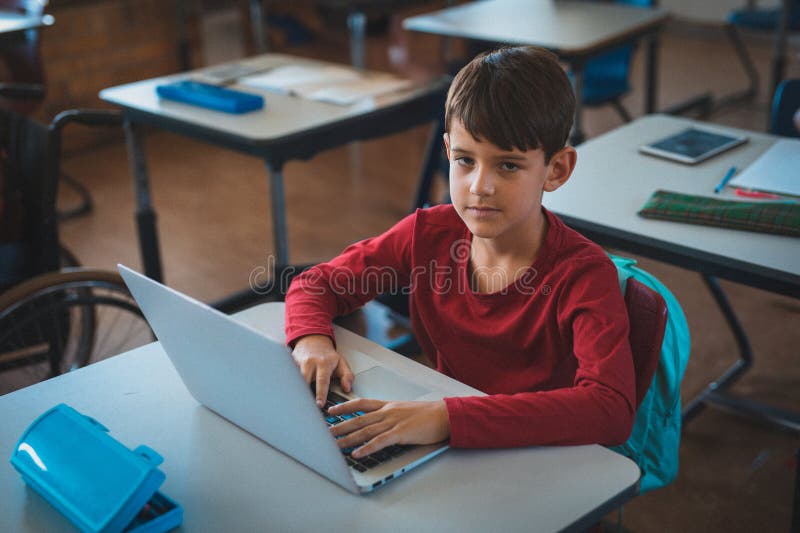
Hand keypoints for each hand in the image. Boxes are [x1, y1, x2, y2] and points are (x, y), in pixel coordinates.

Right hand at [291, 335, 353, 406]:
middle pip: (305, 381)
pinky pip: (288, 377)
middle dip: (305, 394)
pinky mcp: (289, 364)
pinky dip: (289, 386)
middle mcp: (309, 363)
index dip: (321, 394)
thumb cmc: (327, 355)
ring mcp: (298, 363)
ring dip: (296, 391)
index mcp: (324, 363)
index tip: (320, 404)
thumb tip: (347, 388)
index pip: (322, 381)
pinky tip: (289, 393)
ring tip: (297, 402)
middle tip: (306, 407)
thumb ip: (348, 376)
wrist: (313, 341)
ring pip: (294, 380)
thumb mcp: (342, 363)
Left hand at [328, 399, 449, 457]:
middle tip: (325, 431)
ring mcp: (393, 422)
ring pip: (365, 430)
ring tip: (334, 444)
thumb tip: (378, 424)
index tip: (331, 410)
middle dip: (340, 425)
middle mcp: (387, 412)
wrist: (444, 415)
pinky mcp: (401, 433)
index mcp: (388, 406)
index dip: (344, 406)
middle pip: (358, 419)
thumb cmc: (427, 415)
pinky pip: (380, 441)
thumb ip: (390, 416)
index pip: (361, 403)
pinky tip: (357, 453)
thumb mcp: (405, 411)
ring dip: (348, 438)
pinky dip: (367, 448)